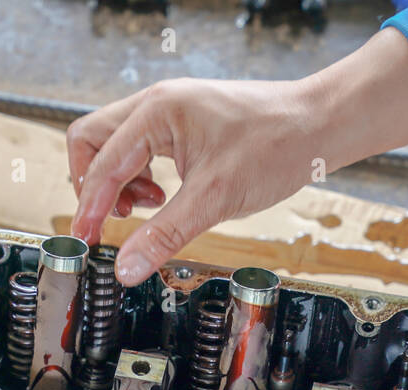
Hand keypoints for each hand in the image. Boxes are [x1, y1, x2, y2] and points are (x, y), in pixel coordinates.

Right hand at [67, 28, 407, 285]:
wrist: (320, 124)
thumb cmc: (277, 146)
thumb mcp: (215, 199)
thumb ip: (163, 235)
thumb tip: (125, 267)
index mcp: (157, 111)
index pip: (101, 162)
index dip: (89, 207)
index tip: (87, 241)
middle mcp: (156, 104)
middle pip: (92, 142)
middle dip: (95, 186)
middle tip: (115, 220)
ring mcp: (168, 112)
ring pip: (113, 146)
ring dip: (118, 183)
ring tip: (148, 209)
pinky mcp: (181, 124)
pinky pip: (138, 149)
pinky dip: (140, 177)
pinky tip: (165, 198)